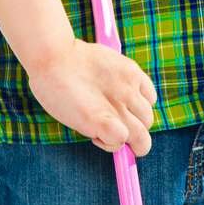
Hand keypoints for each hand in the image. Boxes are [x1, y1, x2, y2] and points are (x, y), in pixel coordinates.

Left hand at [27, 38, 157, 154]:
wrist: (53, 56)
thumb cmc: (56, 91)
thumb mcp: (74, 121)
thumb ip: (100, 130)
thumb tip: (119, 137)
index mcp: (100, 122)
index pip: (123, 142)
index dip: (118, 147)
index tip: (112, 143)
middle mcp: (118, 104)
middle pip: (143, 135)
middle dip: (132, 138)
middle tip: (116, 127)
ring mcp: (128, 86)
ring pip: (148, 115)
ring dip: (138, 118)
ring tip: (120, 108)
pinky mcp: (132, 70)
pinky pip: (150, 95)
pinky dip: (143, 99)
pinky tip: (128, 95)